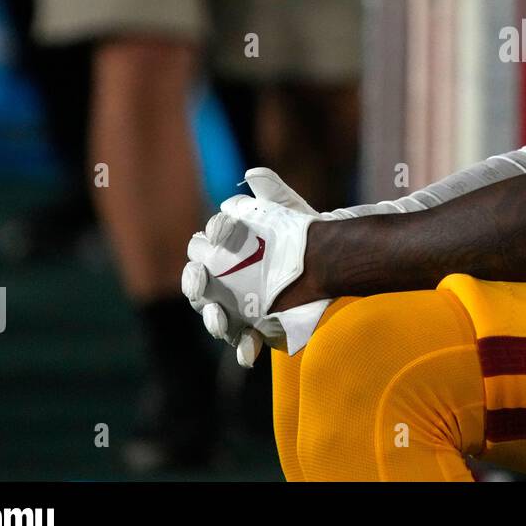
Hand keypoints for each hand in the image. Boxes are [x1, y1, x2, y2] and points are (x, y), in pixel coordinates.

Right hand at [183, 168, 332, 366]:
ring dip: (213, 320)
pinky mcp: (258, 329)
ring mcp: (238, 308)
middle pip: (198, 288)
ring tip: (220, 319)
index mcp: (223, 254)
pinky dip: (244, 348)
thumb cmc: (300, 236)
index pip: (201, 251)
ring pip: (215, 317)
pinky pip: (244, 343)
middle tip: (202, 280)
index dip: (205, 245)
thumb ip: (271, 192)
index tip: (217, 238)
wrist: (329, 263)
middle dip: (195, 285)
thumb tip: (252, 174)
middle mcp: (224, 283)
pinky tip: (250, 351)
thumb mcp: (289, 211)